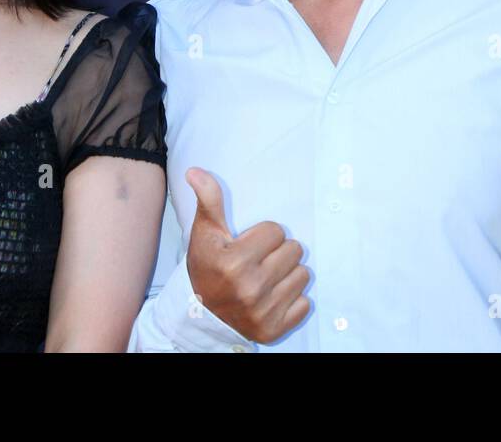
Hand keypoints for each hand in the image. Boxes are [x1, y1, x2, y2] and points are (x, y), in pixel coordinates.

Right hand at [184, 167, 310, 343]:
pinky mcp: (274, 330)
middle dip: (279, 252)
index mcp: (234, 262)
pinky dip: (293, 300)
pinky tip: (274, 297)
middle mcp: (250, 289)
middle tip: (260, 260)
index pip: (276, 231)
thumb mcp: (206, 233)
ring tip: (268, 278)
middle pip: (295, 250)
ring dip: (289, 274)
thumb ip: (208, 200)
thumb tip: (195, 171)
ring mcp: (263, 312)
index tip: (249, 245)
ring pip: (303, 275)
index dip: (263, 235)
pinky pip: (305, 304)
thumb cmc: (208, 267)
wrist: (202, 314)